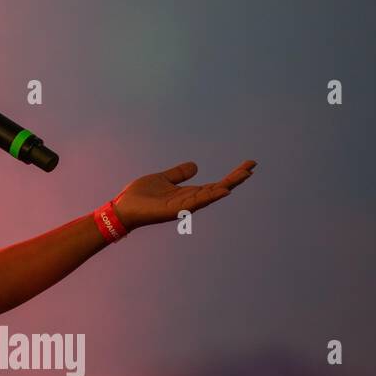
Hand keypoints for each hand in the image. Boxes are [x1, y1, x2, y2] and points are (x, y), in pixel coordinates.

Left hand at [112, 160, 255, 230]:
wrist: (123, 207)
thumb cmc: (140, 195)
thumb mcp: (163, 178)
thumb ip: (179, 173)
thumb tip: (196, 165)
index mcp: (188, 193)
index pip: (215, 184)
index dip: (230, 176)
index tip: (247, 166)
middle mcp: (190, 201)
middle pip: (218, 189)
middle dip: (235, 179)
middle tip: (252, 167)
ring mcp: (184, 206)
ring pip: (211, 194)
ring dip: (228, 184)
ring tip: (245, 174)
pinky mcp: (176, 210)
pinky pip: (197, 202)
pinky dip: (211, 196)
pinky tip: (224, 190)